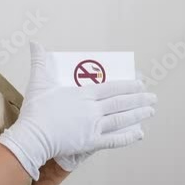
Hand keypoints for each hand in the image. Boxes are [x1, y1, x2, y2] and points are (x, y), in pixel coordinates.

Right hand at [0, 42, 156, 180]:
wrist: (32, 137)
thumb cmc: (35, 110)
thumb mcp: (38, 82)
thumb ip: (39, 62)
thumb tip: (34, 42)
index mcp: (84, 94)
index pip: (112, 87)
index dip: (129, 85)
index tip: (141, 83)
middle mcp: (92, 109)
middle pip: (121, 102)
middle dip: (139, 99)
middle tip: (152, 97)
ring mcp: (93, 126)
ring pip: (121, 119)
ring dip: (138, 114)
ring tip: (151, 110)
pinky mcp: (90, 142)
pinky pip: (113, 139)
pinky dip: (128, 137)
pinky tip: (139, 133)